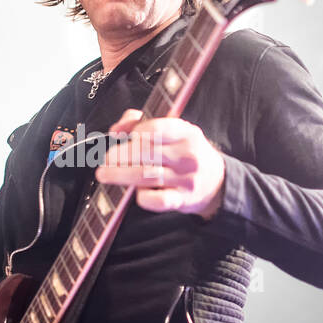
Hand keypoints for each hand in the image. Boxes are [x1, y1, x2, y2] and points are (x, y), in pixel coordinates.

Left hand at [94, 111, 225, 219]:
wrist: (216, 182)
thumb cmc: (186, 153)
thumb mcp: (174, 131)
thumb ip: (142, 123)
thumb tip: (116, 129)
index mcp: (186, 132)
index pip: (156, 128)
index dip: (134, 132)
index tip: (121, 137)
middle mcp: (187, 155)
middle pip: (146, 153)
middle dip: (120, 156)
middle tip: (106, 160)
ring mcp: (186, 179)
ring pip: (146, 176)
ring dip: (121, 176)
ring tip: (106, 175)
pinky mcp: (182, 200)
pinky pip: (158, 200)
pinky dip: (143, 197)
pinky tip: (135, 193)